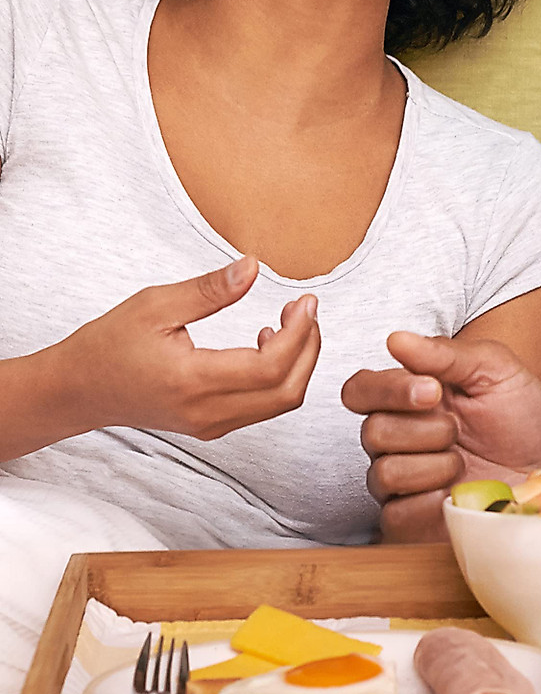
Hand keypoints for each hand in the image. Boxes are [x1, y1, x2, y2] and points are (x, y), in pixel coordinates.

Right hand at [54, 255, 320, 439]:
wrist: (79, 390)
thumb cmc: (109, 344)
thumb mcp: (155, 305)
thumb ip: (209, 290)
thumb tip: (253, 267)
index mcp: (192, 381)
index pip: (270, 367)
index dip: (300, 335)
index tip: (305, 303)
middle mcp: (207, 412)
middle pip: (288, 391)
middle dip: (309, 348)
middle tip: (306, 310)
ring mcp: (212, 425)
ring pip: (280, 403)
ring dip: (298, 363)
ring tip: (291, 322)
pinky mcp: (213, 426)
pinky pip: (263, 407)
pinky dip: (280, 377)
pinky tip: (267, 343)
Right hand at [341, 332, 540, 542]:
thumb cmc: (522, 418)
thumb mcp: (496, 372)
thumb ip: (447, 354)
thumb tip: (396, 340)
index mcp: (407, 398)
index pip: (360, 390)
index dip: (387, 390)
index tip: (434, 392)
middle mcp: (395, 439)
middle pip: (371, 432)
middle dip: (425, 430)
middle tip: (460, 431)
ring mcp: (401, 482)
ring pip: (384, 474)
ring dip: (434, 466)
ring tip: (464, 464)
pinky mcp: (411, 520)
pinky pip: (396, 514)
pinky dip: (430, 502)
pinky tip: (456, 492)